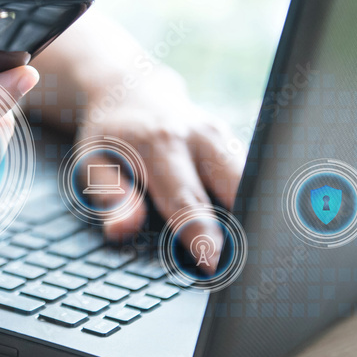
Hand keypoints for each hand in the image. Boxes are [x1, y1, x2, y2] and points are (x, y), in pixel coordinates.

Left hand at [77, 65, 243, 273]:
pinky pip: (253, 176)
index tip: (216, 265)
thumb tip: (122, 229)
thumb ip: (111, 197)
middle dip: (250, 226)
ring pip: (254, 180)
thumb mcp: (93, 163)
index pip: (187, 201)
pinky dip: (258, 204)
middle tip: (254, 265)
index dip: (203, 237)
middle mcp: (198, 136)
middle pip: (238, 186)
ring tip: (263, 254)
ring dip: (260, 215)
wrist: (131, 91)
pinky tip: (260, 232)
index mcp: (160, 144)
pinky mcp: (234, 141)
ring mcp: (222, 136)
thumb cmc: (110, 137)